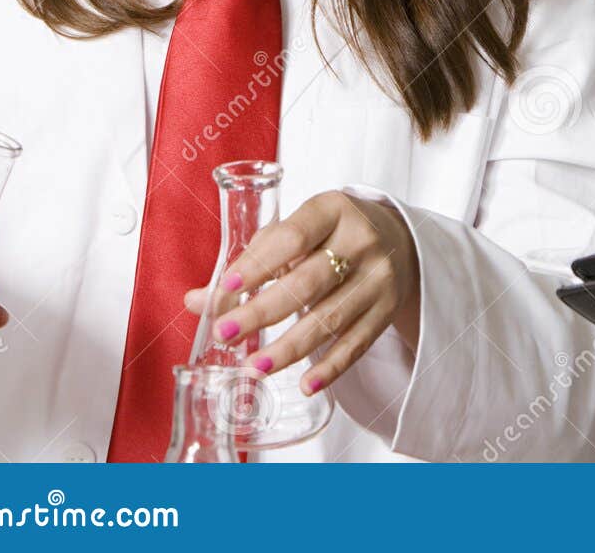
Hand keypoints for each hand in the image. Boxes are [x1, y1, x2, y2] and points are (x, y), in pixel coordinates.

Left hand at [183, 191, 420, 394]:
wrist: (398, 239)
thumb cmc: (331, 235)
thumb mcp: (296, 232)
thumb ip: (249, 261)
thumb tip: (195, 301)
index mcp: (332, 210)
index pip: (292, 237)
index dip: (258, 264)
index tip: (227, 288)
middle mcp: (361, 240)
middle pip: (307, 283)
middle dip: (261, 312)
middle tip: (225, 334)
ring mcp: (378, 276)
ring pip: (330, 319)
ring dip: (289, 347)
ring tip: (253, 367)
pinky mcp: (387, 308)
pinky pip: (357, 343)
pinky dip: (330, 367)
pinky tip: (304, 384)